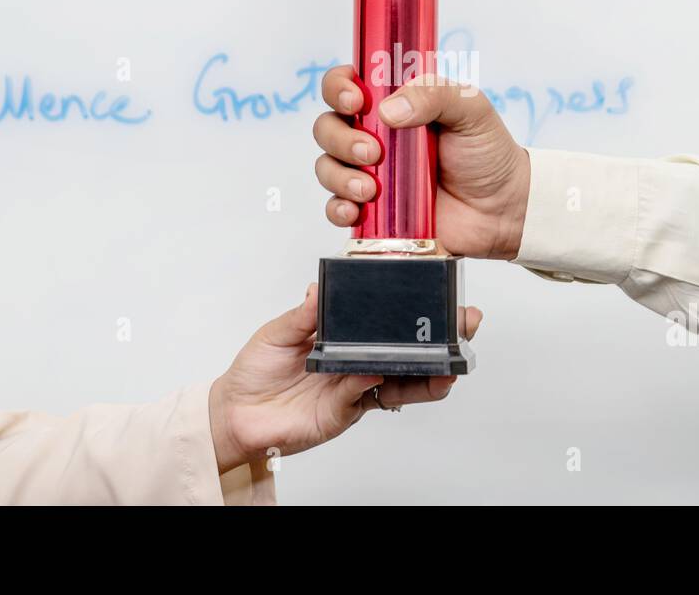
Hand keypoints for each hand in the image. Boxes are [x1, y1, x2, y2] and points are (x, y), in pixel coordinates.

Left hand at [209, 283, 482, 473]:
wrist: (235, 412)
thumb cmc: (256, 370)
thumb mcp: (278, 331)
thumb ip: (304, 314)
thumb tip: (320, 287)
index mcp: (345, 335)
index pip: (387, 320)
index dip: (414, 310)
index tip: (440, 294)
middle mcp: (358, 360)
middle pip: (408, 351)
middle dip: (440, 341)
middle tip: (463, 325)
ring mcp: (355, 387)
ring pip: (402, 380)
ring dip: (427, 373)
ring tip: (447, 364)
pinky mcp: (345, 411)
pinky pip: (367, 397)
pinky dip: (377, 385)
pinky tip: (381, 374)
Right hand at [312, 66, 530, 259]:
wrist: (504, 208)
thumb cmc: (487, 152)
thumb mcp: (470, 108)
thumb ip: (433, 93)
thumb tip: (388, 109)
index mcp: (392, 103)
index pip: (345, 85)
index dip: (338, 88)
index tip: (356, 101)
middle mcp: (374, 135)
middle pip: (327, 127)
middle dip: (341, 139)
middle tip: (374, 153)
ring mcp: (370, 174)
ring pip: (327, 168)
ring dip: (339, 177)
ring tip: (370, 190)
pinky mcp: (372, 210)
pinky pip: (336, 208)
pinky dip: (338, 208)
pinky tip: (357, 210)